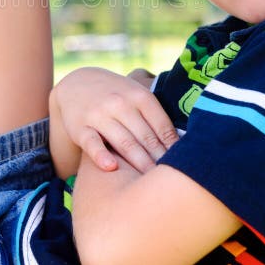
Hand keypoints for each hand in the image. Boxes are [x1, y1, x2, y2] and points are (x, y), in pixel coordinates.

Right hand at [53, 67, 177, 172]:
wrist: (77, 84)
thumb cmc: (117, 94)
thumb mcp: (136, 93)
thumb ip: (156, 114)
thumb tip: (187, 141)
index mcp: (139, 96)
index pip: (162, 126)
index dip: (174, 148)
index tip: (185, 166)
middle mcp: (120, 104)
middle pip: (145, 137)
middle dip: (160, 160)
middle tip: (173, 180)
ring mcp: (100, 115)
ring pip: (123, 142)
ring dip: (139, 162)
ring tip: (151, 180)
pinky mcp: (80, 128)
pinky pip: (92, 143)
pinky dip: (101, 155)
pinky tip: (111, 167)